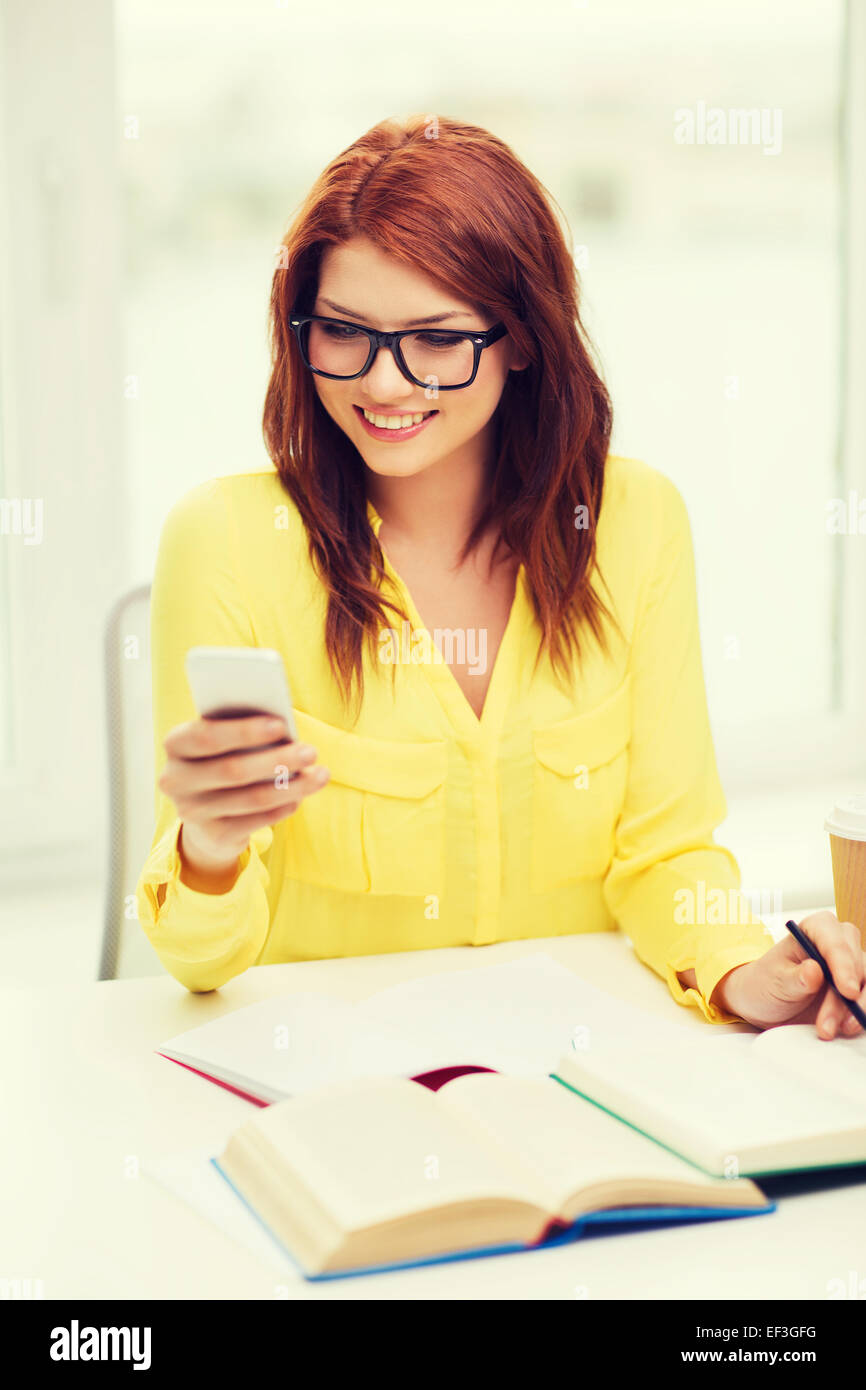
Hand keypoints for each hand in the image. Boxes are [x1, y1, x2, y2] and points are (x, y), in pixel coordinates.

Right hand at [159, 713, 329, 869]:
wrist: (205, 815)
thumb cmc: (223, 760)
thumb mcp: (224, 743)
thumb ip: (243, 732)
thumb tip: (286, 732)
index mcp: (176, 745)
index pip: (206, 736)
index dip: (244, 731)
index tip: (281, 725)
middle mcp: (176, 780)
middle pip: (233, 770)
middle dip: (277, 760)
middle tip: (311, 751)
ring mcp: (192, 811)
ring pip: (251, 798)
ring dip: (291, 786)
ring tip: (320, 775)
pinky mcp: (213, 835)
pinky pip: (257, 821)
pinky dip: (282, 807)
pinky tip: (300, 797)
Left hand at [713, 910, 865, 1036]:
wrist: (765, 1003)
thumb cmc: (767, 983)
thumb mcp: (774, 981)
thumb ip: (795, 978)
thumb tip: (814, 970)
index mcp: (814, 929)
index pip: (835, 940)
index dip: (843, 964)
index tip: (847, 991)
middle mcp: (838, 944)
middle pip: (856, 965)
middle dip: (844, 999)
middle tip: (827, 1025)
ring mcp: (850, 967)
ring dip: (854, 1011)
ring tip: (828, 1030)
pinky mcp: (856, 988)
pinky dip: (860, 1015)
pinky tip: (846, 1028)